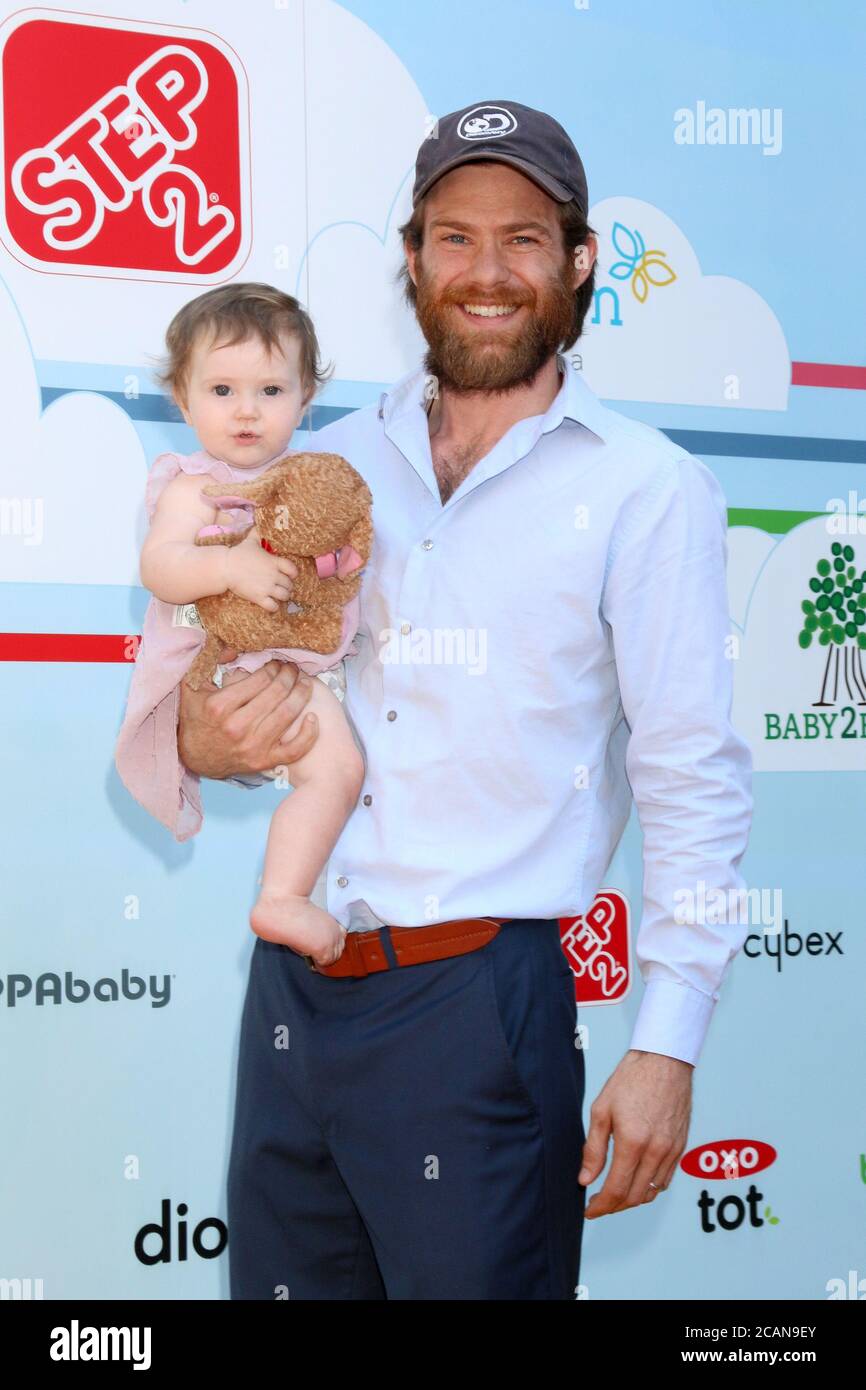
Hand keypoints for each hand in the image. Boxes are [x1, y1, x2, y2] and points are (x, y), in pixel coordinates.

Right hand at [178, 646, 319, 777]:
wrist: (195, 757)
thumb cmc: (196, 718)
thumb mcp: (193, 686)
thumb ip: (207, 660)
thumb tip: (232, 646)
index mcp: (220, 706)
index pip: (259, 680)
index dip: (272, 668)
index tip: (276, 663)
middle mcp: (237, 727)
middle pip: (276, 694)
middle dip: (289, 676)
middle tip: (292, 669)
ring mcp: (253, 746)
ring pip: (287, 715)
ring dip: (301, 694)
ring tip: (305, 683)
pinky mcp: (264, 761)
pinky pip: (294, 750)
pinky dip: (308, 734)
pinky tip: (313, 718)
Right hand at [224, 529, 296, 610]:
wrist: (225, 568)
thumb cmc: (238, 554)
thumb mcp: (250, 541)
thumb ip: (258, 532)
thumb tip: (260, 522)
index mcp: (274, 562)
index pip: (293, 569)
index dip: (293, 573)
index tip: (290, 575)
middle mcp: (273, 575)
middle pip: (289, 585)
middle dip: (287, 586)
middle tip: (282, 587)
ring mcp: (267, 587)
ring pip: (285, 596)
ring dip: (283, 597)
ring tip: (278, 596)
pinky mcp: (259, 598)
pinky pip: (273, 607)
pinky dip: (274, 607)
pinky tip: (271, 604)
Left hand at [578, 1049, 692, 1217]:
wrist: (664, 1060)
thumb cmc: (631, 1080)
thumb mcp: (601, 1110)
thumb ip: (593, 1150)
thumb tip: (586, 1180)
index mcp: (633, 1142)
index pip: (616, 1190)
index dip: (600, 1206)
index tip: (589, 1211)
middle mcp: (656, 1151)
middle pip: (635, 1197)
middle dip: (614, 1206)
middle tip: (597, 1203)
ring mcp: (672, 1150)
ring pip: (652, 1192)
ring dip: (632, 1200)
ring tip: (614, 1194)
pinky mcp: (681, 1147)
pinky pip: (666, 1180)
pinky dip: (650, 1188)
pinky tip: (636, 1180)